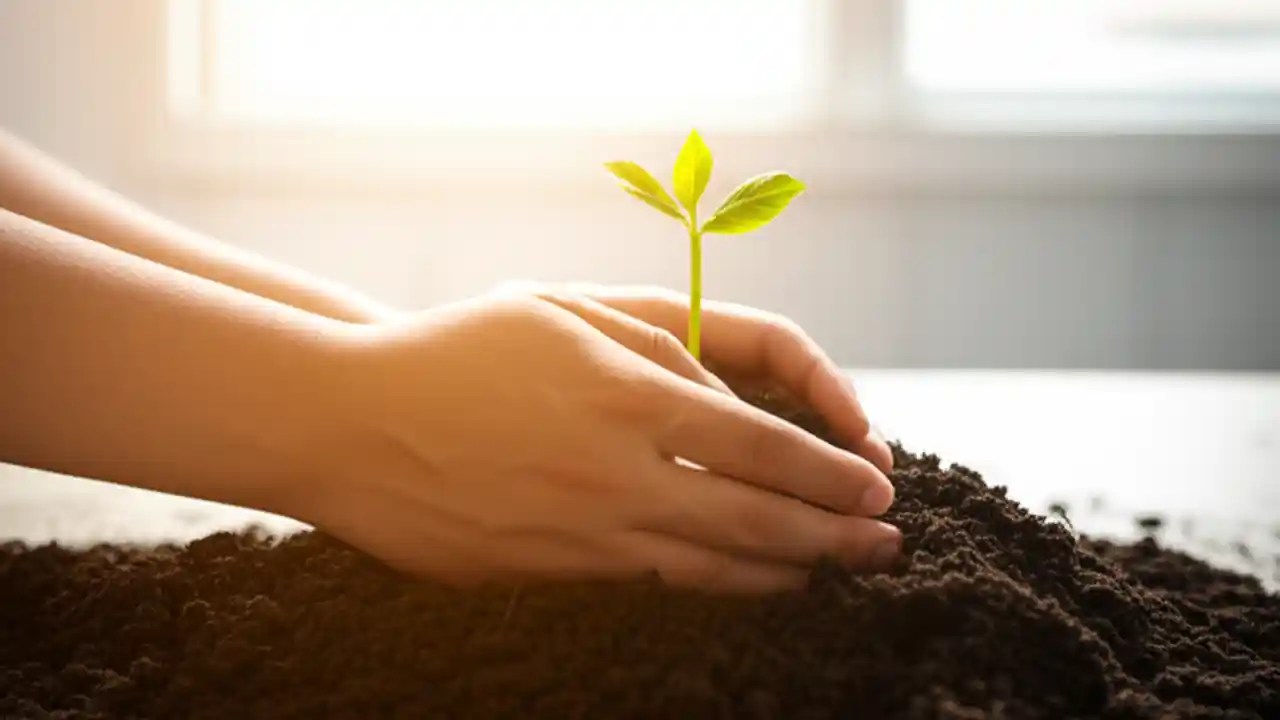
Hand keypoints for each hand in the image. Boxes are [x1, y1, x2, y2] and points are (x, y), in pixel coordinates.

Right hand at [302, 294, 899, 592]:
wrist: (348, 421)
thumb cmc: (459, 349)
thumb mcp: (564, 312)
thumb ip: (657, 348)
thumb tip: (728, 398)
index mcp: (626, 396)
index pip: (760, 445)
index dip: (828, 473)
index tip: (876, 488)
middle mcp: (616, 472)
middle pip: (753, 518)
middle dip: (832, 536)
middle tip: (886, 546)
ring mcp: (582, 532)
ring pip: (710, 566)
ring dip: (784, 571)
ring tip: (830, 573)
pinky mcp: (549, 571)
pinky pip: (651, 582)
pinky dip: (713, 585)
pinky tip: (744, 583)